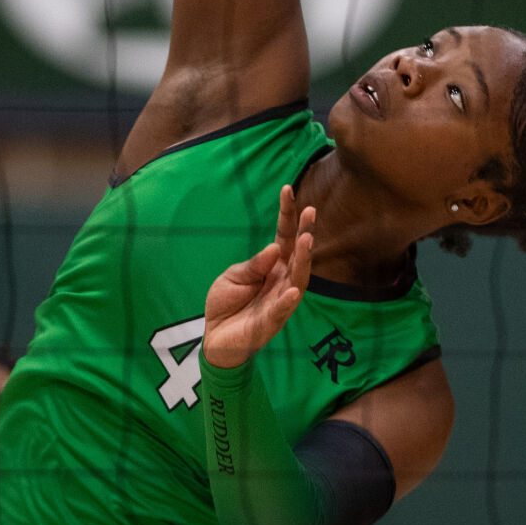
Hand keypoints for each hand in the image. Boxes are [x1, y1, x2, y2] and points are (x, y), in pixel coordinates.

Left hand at [203, 185, 314, 368]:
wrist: (214, 335)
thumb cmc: (226, 303)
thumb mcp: (233, 276)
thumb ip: (253, 264)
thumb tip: (275, 248)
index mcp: (272, 266)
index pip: (284, 237)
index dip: (287, 215)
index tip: (288, 189)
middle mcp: (281, 280)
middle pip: (297, 255)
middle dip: (305, 233)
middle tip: (311, 211)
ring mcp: (279, 301)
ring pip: (297, 279)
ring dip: (304, 260)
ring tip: (307, 240)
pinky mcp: (270, 322)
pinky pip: (281, 311)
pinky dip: (287, 301)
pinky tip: (294, 289)